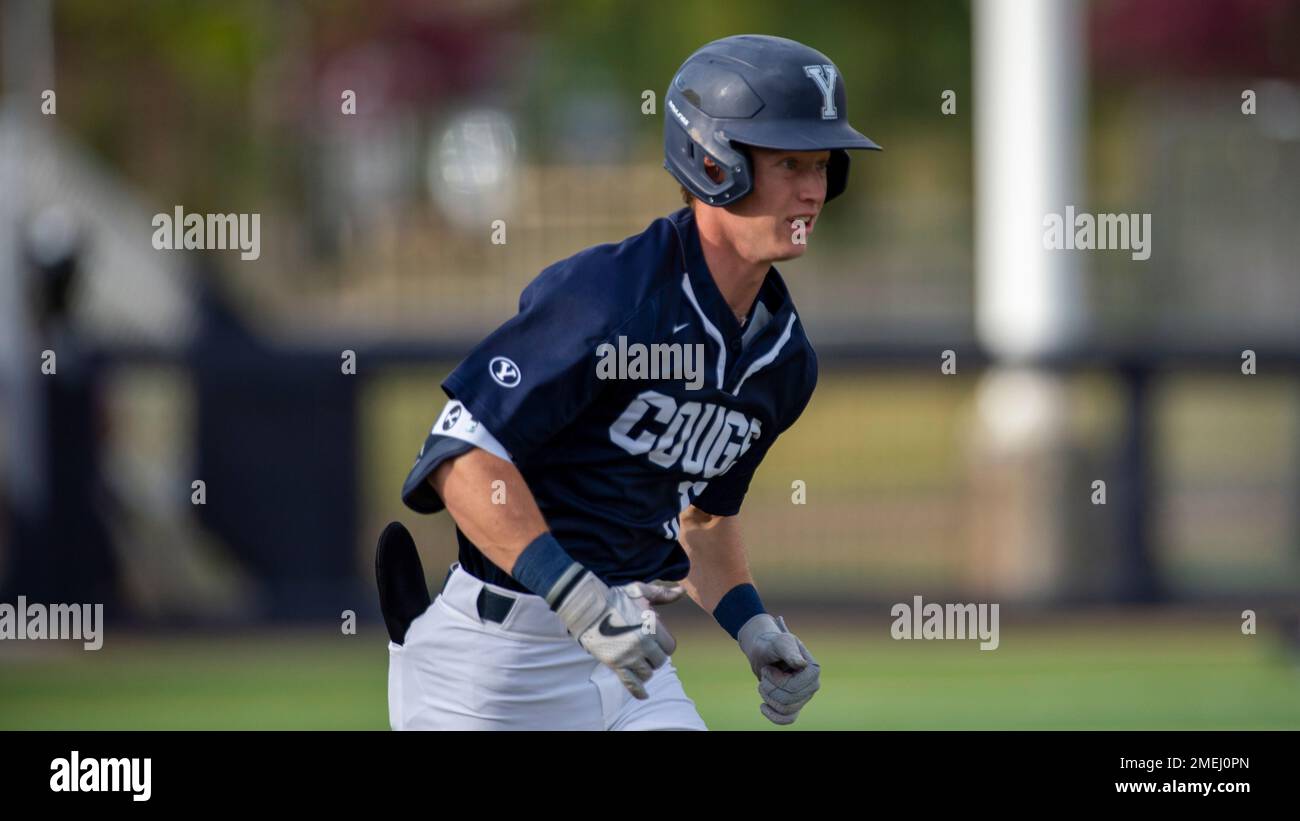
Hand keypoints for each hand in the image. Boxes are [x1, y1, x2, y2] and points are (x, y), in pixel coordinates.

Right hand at [553, 571, 677, 699]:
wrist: (587, 607)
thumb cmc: (614, 597)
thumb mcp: (639, 591)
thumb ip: (662, 594)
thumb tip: (681, 591)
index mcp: (652, 625)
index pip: (670, 646)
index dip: (664, 645)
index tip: (656, 641)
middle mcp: (644, 642)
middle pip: (660, 661)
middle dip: (655, 657)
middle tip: (646, 651)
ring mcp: (630, 655)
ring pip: (647, 673)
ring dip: (645, 670)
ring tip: (639, 664)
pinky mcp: (616, 664)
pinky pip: (631, 683)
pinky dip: (638, 691)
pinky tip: (643, 696)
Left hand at [737, 614, 819, 724]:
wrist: (764, 652)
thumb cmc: (773, 645)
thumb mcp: (780, 643)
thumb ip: (789, 652)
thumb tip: (802, 664)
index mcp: (813, 669)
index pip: (794, 688)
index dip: (777, 681)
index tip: (769, 669)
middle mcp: (812, 685)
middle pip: (788, 700)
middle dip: (769, 687)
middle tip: (765, 673)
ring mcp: (804, 697)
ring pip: (784, 709)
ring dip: (767, 696)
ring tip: (763, 683)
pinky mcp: (794, 705)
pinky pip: (788, 719)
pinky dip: (774, 716)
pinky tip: (763, 706)